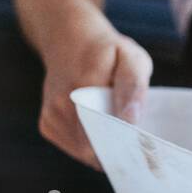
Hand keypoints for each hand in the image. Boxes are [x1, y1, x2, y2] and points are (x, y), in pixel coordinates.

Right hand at [37, 0, 152, 168]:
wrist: (68, 39)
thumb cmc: (106, 51)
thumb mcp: (130, 57)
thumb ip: (133, 86)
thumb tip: (131, 119)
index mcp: (85, 82)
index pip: (104, 130)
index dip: (124, 147)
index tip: (143, 152)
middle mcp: (62, 102)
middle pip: (93, 148)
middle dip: (116, 152)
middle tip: (138, 148)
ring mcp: (52, 115)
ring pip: (84, 153)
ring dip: (104, 150)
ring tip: (119, 133)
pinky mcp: (47, 124)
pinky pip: (74, 149)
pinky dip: (90, 146)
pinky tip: (101, 130)